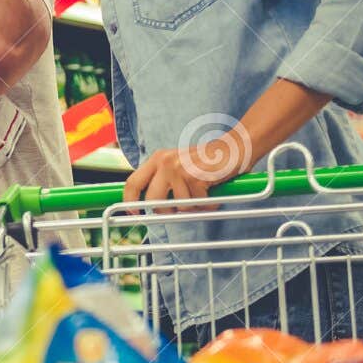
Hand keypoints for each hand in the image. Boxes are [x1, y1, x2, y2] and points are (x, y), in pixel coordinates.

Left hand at [122, 136, 251, 210]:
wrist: (233, 148)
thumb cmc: (205, 162)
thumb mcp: (177, 165)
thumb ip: (162, 181)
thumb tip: (148, 205)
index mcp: (157, 159)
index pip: (133, 182)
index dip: (129, 201)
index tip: (134, 213)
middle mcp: (164, 162)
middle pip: (152, 200)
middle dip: (166, 211)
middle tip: (179, 209)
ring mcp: (179, 169)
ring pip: (178, 206)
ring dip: (193, 207)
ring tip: (202, 193)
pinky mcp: (195, 177)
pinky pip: (197, 204)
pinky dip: (207, 204)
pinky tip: (211, 192)